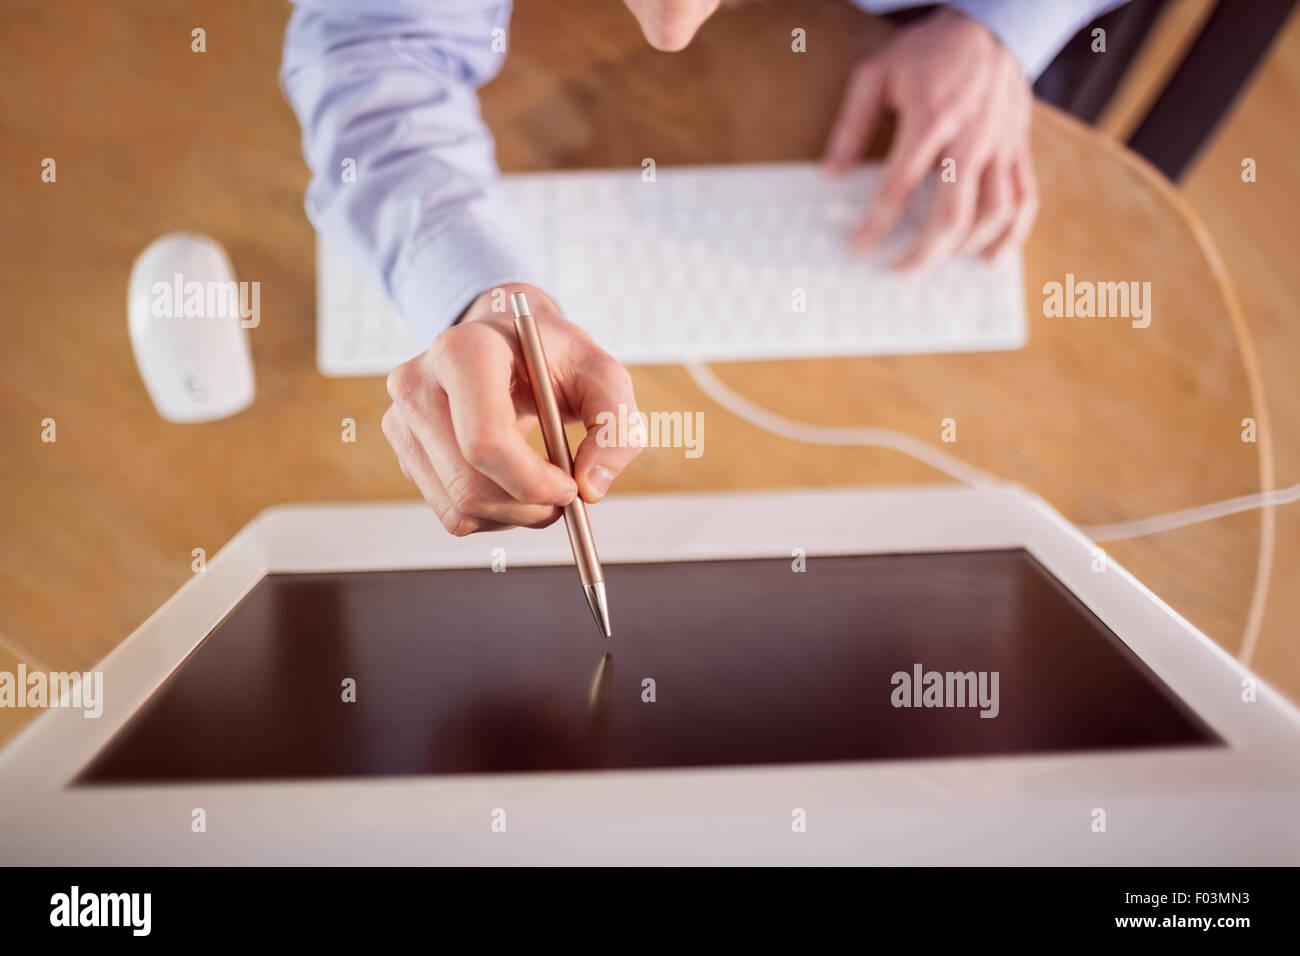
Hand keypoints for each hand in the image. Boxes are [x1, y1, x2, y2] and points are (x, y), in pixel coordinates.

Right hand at [382, 284, 642, 535]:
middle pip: (470, 486)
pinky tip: (511, 482)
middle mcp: (418, 385)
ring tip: (541, 482)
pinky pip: (451, 512)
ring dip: (514, 514)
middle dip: (529, 506)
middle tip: (566, 494)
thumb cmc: (553, 357)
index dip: (533, 482)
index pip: (484, 443)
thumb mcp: (602, 375)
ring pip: (459, 508)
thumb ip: (615, 426)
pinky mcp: (405, 452)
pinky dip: (492, 515)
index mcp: (463, 352)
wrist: (506, 341)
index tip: (571, 487)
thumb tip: (591, 487)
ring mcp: (402, 420)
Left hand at [823, 7, 1037, 268]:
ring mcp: (1000, 146)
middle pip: (951, 214)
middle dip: (923, 252)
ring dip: (964, 248)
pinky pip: (1025, 199)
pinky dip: (1012, 234)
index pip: (899, 187)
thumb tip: (832, 173)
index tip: (860, 249)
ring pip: (992, 213)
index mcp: (930, 119)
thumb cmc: (928, 51)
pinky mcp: (1019, 148)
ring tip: (936, 261)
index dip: (877, 225)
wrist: (991, 24)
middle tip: (898, 269)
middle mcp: (970, 137)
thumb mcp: (876, 74)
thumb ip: (851, 125)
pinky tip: (992, 257)